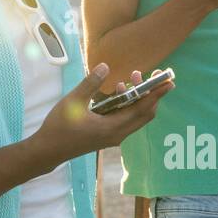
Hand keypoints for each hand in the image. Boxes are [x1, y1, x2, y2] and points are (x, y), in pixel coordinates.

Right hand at [30, 64, 173, 165]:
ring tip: (133, 78)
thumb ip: (90, 84)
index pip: (142, 109)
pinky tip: (118, 91)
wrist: (48, 150)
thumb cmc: (59, 126)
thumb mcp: (73, 101)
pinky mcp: (108, 135)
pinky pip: (127, 119)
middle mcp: (118, 134)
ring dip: (139, 98)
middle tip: (153, 75)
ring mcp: (113, 136)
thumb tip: (105, 67)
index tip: (169, 81)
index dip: (156, 94)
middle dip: (152, 94)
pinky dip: (129, 105)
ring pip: (136, 117)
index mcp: (112, 127)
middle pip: (145, 114)